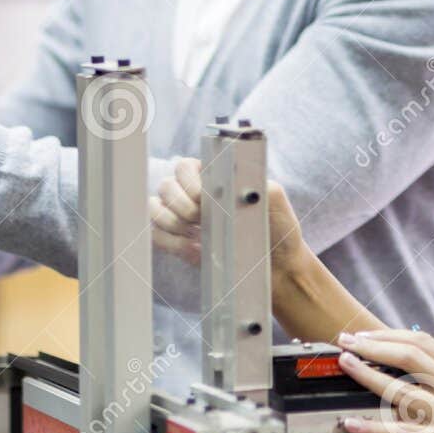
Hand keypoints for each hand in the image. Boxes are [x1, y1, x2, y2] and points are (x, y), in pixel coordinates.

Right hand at [150, 163, 308, 277]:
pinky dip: (171, 242)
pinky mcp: (179, 244)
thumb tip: (229, 182)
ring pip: (155, 208)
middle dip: (181, 203)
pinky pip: (157, 236)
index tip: (202, 197)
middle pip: (166, 186)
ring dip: (172, 221)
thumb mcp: (273, 197)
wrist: (278, 265)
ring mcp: (184, 219)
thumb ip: (253, 181)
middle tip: (201, 218)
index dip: (188, 180)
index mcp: (213, 178)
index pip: (184, 167)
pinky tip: (195, 250)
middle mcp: (194, 195)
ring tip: (197, 234)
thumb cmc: (277, 228)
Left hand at [336, 326, 433, 432]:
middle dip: (373, 345)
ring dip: (368, 375)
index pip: (424, 342)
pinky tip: (352, 423)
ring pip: (404, 388)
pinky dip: (374, 427)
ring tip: (345, 365)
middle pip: (411, 354)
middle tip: (346, 341)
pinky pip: (405, 432)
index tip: (367, 335)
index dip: (391, 335)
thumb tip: (426, 367)